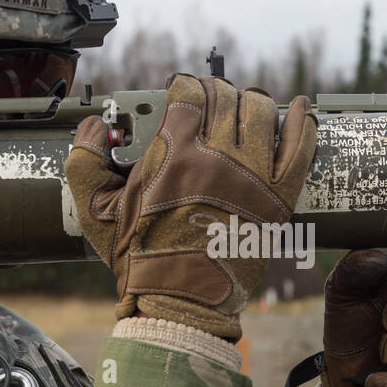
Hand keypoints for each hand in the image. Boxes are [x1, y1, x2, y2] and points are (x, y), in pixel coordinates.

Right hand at [65, 74, 316, 340]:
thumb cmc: (140, 259)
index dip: (187, 85)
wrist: (181, 301)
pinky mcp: (278, 198)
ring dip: (253, 103)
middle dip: (218, 93)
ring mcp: (252, 176)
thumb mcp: (95, 210)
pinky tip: (302, 108)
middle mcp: (216, 157)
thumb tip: (92, 127)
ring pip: (262, 113)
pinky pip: (300, 147)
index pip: (190, 92)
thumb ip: (83, 160)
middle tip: (213, 103)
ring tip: (246, 109)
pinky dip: (303, 122)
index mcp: (173, 153)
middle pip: (227, 98)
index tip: (185, 91)